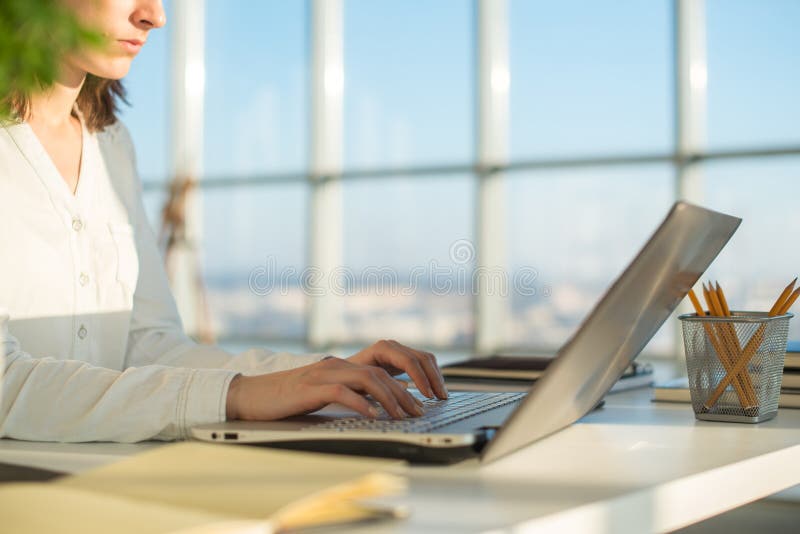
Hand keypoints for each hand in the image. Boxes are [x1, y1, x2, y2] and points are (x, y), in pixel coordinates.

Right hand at [226, 355, 426, 420]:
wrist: (252, 396)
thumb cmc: (289, 398)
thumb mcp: (326, 394)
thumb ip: (350, 393)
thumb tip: (381, 404)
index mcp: (343, 365)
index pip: (384, 364)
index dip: (408, 377)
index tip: (425, 396)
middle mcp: (337, 364)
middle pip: (382, 371)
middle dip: (407, 391)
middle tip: (420, 411)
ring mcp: (324, 373)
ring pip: (368, 378)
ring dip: (390, 398)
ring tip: (403, 415)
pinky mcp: (311, 388)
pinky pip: (343, 392)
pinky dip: (362, 404)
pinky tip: (374, 416)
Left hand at [347, 339, 447, 399]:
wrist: (339, 371)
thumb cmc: (346, 378)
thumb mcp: (359, 383)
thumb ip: (378, 386)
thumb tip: (398, 396)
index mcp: (382, 349)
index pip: (409, 361)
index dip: (420, 378)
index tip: (427, 395)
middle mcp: (393, 346)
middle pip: (422, 358)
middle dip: (433, 378)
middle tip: (439, 397)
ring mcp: (399, 351)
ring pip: (426, 360)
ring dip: (436, 377)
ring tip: (441, 396)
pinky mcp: (403, 359)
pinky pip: (424, 364)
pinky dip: (432, 376)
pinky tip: (434, 390)